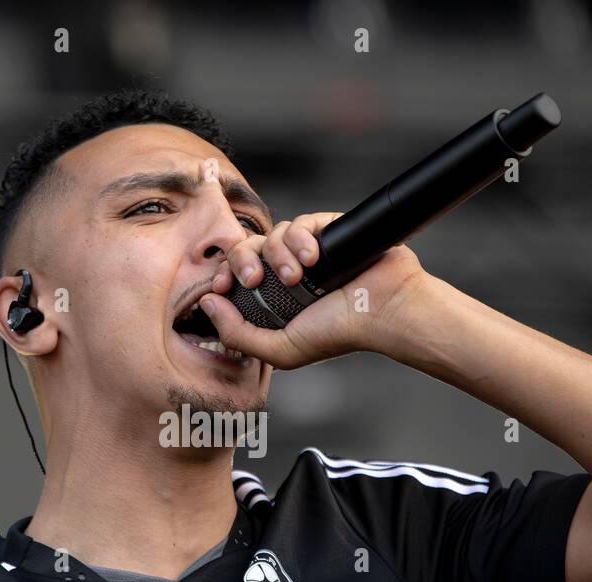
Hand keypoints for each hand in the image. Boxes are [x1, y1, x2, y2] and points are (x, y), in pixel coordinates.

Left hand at [199, 212, 430, 369]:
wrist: (385, 311)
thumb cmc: (339, 334)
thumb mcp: (280, 350)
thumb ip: (237, 334)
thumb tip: (206, 304)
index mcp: (273, 299)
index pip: (235, 276)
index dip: (223, 275)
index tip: (222, 287)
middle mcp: (287, 273)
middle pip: (246, 249)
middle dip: (243, 261)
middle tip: (254, 280)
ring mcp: (307, 251)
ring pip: (272, 235)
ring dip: (279, 255)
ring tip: (298, 276)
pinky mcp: (328, 230)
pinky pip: (300, 222)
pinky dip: (301, 237)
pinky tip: (314, 257)